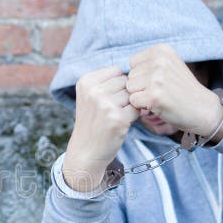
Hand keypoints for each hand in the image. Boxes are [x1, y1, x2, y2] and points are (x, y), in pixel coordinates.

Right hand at [63, 66, 138, 191]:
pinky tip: (121, 124)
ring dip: (130, 106)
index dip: (119, 85)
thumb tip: (137, 71)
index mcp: (86, 82)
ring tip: (117, 116)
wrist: (86, 151)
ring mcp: (105, 105)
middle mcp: (93, 91)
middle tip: (114, 110)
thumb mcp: (90, 96)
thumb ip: (107, 82)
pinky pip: (137, 109)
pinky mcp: (118, 119)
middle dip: (125, 95)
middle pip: (126, 82)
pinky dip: (133, 116)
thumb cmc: (92, 122)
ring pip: (133, 95)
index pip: (116, 70)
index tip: (109, 98)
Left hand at [126, 44, 222, 136]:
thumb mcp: (168, 66)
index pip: (132, 62)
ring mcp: (157, 78)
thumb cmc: (181, 89)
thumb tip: (118, 71)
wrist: (202, 108)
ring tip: (159, 98)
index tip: (158, 81)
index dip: (141, 76)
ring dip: (141, 97)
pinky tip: (158, 105)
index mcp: (161, 50)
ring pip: (130, 89)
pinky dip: (143, 107)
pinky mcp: (154, 95)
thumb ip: (147, 64)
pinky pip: (134, 101)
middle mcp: (159, 61)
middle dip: (140, 87)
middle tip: (160, 92)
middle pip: (130, 76)